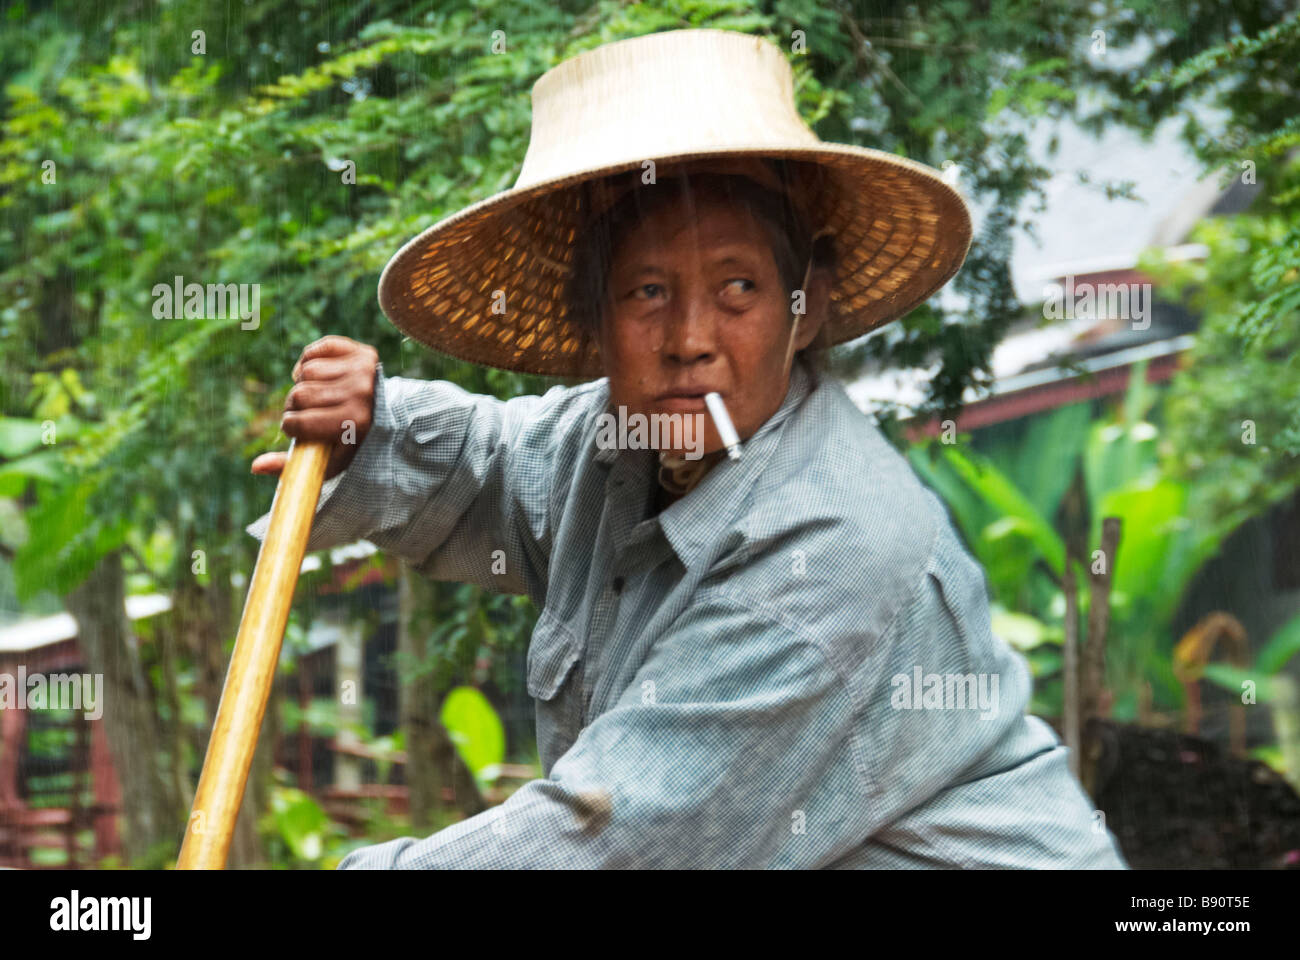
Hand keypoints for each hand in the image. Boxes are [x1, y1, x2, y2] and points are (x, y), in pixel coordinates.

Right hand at [251, 335, 378, 480]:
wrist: (389, 416)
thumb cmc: (351, 442)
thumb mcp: (328, 460)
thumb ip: (291, 465)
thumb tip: (255, 466)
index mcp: (355, 423)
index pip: (300, 423)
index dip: (290, 427)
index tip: (294, 428)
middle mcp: (361, 393)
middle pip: (298, 395)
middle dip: (294, 407)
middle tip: (305, 413)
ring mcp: (363, 370)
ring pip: (305, 371)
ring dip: (304, 384)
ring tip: (316, 396)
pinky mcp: (362, 352)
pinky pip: (316, 350)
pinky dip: (308, 361)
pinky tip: (317, 376)